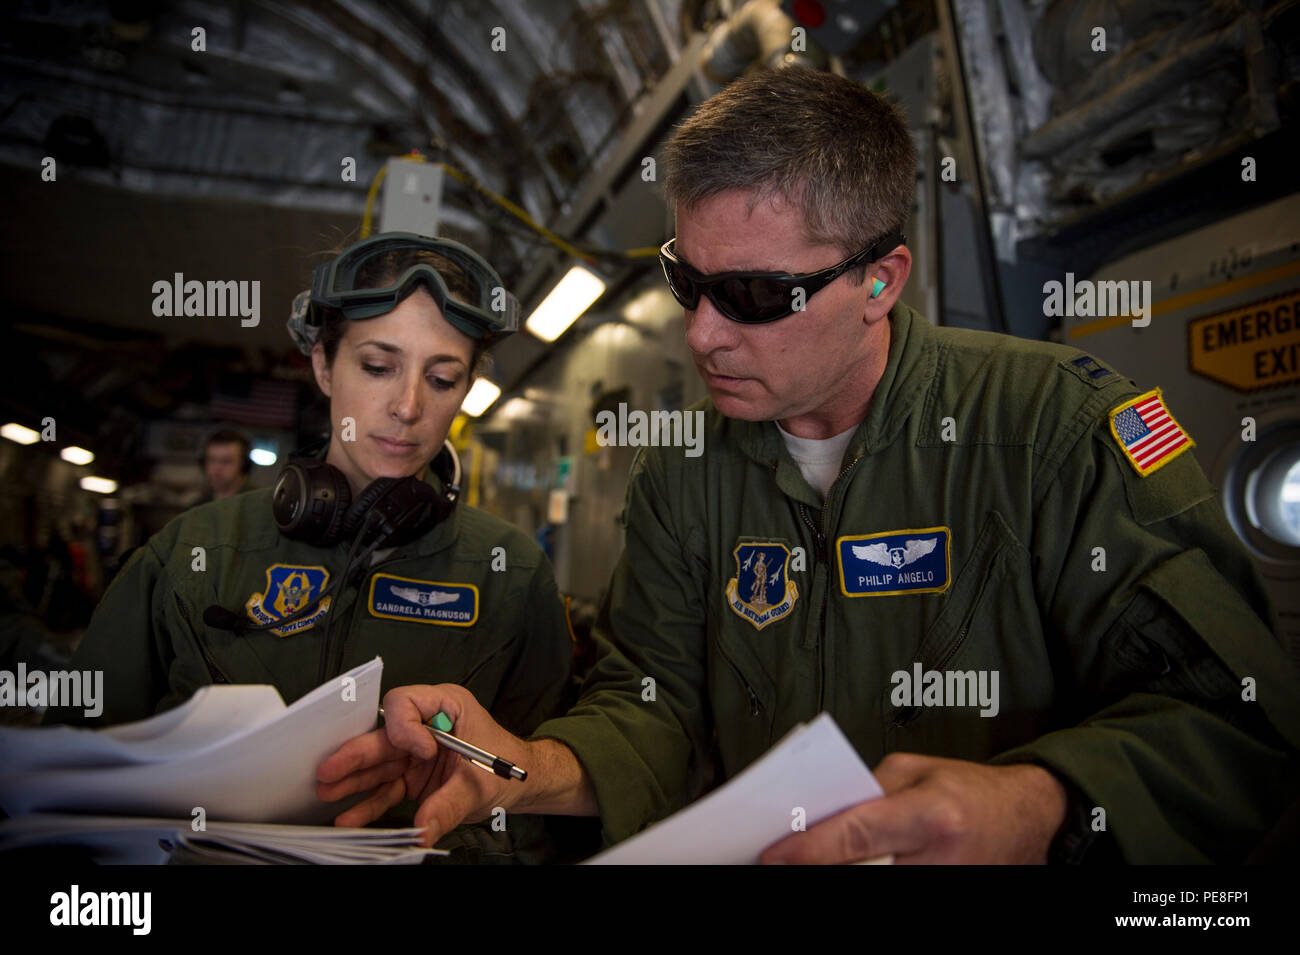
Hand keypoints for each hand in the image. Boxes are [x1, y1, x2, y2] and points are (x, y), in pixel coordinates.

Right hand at [316, 683, 528, 846]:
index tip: (423, 752)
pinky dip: (369, 803)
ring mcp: (414, 753)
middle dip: (355, 755)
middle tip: (329, 771)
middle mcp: (425, 726)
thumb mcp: (481, 782)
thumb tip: (422, 829)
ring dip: (352, 780)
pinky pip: (386, 789)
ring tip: (326, 793)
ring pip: (378, 764)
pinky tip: (350, 817)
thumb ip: (449, 804)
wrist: (517, 783)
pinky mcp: (411, 777)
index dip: (404, 727)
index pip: (406, 703)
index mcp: (445, 707)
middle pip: (383, 736)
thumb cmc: (505, 765)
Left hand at [760, 754, 1067, 863]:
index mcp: (933, 816)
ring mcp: (945, 887)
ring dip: (836, 873)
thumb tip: (819, 815)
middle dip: (817, 867)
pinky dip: (864, 877)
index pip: (857, 836)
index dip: (808, 848)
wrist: (1026, 821)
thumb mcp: (916, 771)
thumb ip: (867, 793)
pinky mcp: (945, 899)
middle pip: (860, 875)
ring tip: (804, 861)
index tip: (771, 855)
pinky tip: (838, 866)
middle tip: (780, 861)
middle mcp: (941, 861)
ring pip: (872, 888)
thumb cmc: (970, 791)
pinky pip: (889, 892)